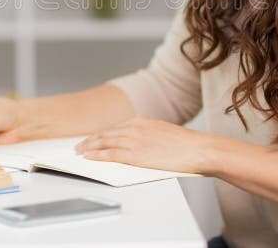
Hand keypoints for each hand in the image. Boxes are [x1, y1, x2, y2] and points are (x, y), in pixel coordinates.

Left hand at [74, 116, 214, 173]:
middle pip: (106, 133)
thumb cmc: (186, 145)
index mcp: (143, 121)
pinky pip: (111, 155)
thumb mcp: (164, 132)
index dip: (101, 134)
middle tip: (79, 145)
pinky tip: (89, 157)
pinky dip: (98, 155)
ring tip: (79, 152)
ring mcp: (136, 141)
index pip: (115, 127)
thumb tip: (139, 142)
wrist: (198, 149)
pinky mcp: (137, 155)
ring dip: (89, 147)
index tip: (92, 138)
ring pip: (105, 142)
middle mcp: (136, 128)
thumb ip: (148, 134)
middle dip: (90, 140)